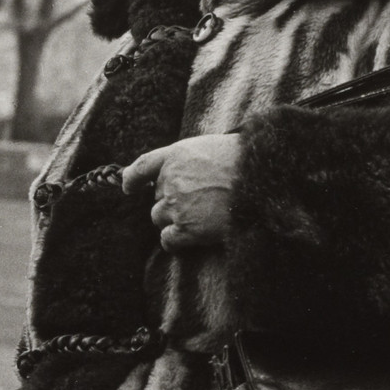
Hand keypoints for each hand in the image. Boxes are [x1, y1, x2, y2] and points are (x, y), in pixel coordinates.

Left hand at [121, 134, 242, 252]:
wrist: (260, 179)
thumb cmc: (241, 162)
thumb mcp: (208, 147)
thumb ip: (186, 160)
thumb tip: (179, 173)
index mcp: (175, 156)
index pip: (141, 166)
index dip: (131, 178)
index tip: (128, 187)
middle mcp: (170, 180)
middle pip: (155, 197)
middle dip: (170, 201)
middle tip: (196, 201)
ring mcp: (177, 204)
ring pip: (159, 217)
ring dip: (173, 219)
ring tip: (198, 216)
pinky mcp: (188, 228)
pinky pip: (167, 239)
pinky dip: (172, 241)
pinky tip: (181, 241)